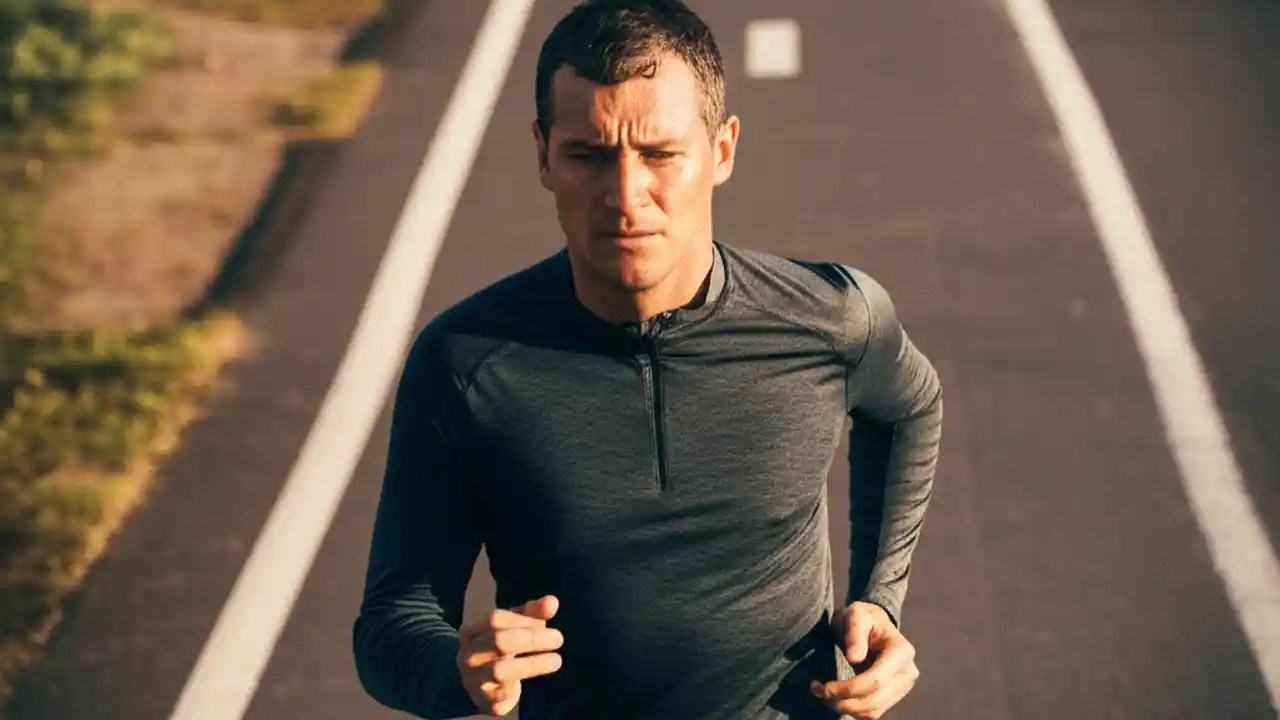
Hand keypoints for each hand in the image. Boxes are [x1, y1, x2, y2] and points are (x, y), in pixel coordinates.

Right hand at [457, 594, 564, 715]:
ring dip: (534, 663)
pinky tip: (537, 678)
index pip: (495, 618)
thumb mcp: (515, 627)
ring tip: (557, 660)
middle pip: (499, 642)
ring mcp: (472, 678)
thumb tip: (552, 602)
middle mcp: (468, 654)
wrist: (479, 684)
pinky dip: (521, 685)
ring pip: (501, 670)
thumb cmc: (501, 647)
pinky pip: (503, 693)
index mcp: (471, 630)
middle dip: (532, 639)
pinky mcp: (483, 699)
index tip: (545, 622)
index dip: (523, 619)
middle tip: (559, 638)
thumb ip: (533, 613)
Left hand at [810, 601, 919, 719]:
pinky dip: (851, 710)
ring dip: (844, 708)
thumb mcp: (857, 614)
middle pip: (874, 699)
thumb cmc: (863, 617)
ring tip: (822, 694)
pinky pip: (871, 713)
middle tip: (817, 690)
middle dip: (843, 701)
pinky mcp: (892, 696)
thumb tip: (854, 658)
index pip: (876, 679)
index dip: (850, 688)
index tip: (825, 687)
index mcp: (901, 651)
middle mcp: (907, 672)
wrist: (872, 625)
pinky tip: (835, 698)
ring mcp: (902, 687)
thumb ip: (855, 633)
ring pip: (873, 711)